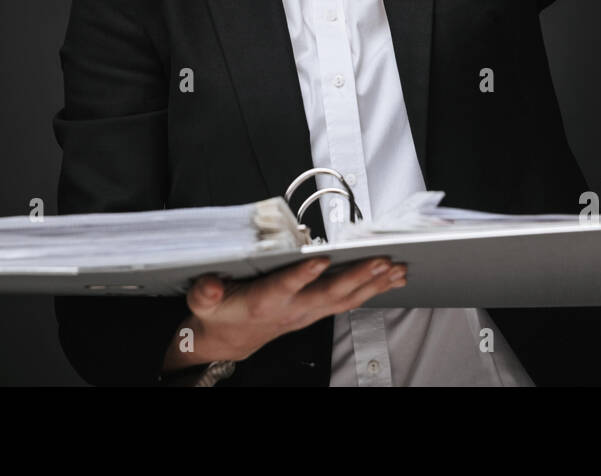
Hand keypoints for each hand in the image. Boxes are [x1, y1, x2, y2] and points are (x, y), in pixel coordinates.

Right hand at [162, 256, 407, 369]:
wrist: (228, 341)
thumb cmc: (220, 314)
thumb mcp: (204, 302)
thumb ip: (207, 292)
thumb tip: (210, 283)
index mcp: (265, 301)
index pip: (285, 287)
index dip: (302, 274)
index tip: (320, 259)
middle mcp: (292, 309)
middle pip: (329, 294)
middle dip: (358, 277)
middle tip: (381, 260)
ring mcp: (308, 312)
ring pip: (346, 298)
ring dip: (374, 284)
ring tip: (397, 269)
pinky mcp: (316, 311)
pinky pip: (349, 302)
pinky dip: (372, 290)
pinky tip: (389, 279)